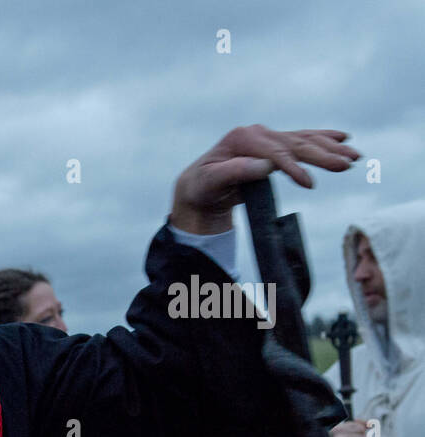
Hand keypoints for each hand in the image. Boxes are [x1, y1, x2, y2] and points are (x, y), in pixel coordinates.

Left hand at [170, 126, 359, 233]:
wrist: (198, 187)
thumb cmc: (201, 186)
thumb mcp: (209, 182)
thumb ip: (235, 172)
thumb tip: (265, 166)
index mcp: (242, 138)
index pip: (274, 153)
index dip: (293, 168)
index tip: (309, 184)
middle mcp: (257, 134)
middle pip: (295, 144)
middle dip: (322, 155)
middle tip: (347, 165)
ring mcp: (267, 138)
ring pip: (304, 141)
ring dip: (331, 148)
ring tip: (354, 157)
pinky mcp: (274, 146)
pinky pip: (303, 140)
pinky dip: (324, 139)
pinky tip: (343, 138)